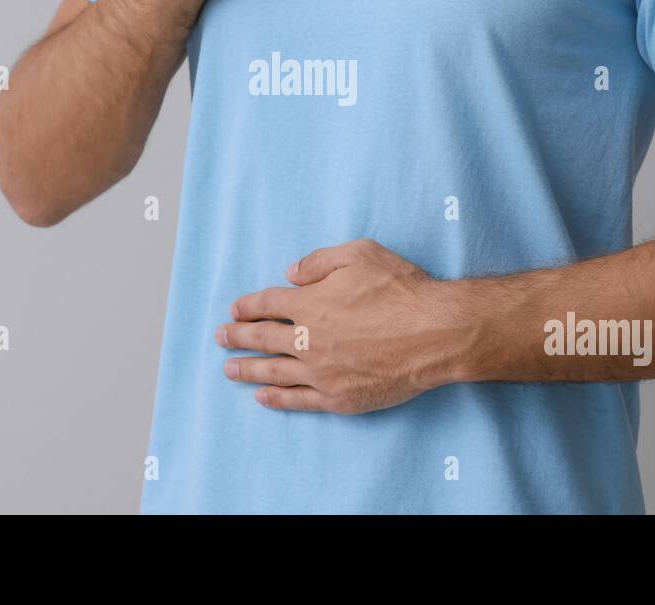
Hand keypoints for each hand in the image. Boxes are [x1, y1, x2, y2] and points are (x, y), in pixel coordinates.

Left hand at [218, 239, 469, 413]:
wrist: (434, 333)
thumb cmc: (401, 290)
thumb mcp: (360, 254)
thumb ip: (319, 261)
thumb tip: (291, 273)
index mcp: (310, 303)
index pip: (268, 304)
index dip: (248, 306)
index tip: (235, 311)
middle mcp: (308, 339)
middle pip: (263, 339)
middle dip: (237, 337)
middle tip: (220, 338)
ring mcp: (321, 372)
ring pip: (274, 371)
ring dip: (247, 369)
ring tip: (229, 369)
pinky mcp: (338, 397)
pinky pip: (298, 399)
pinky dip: (277, 398)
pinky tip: (263, 397)